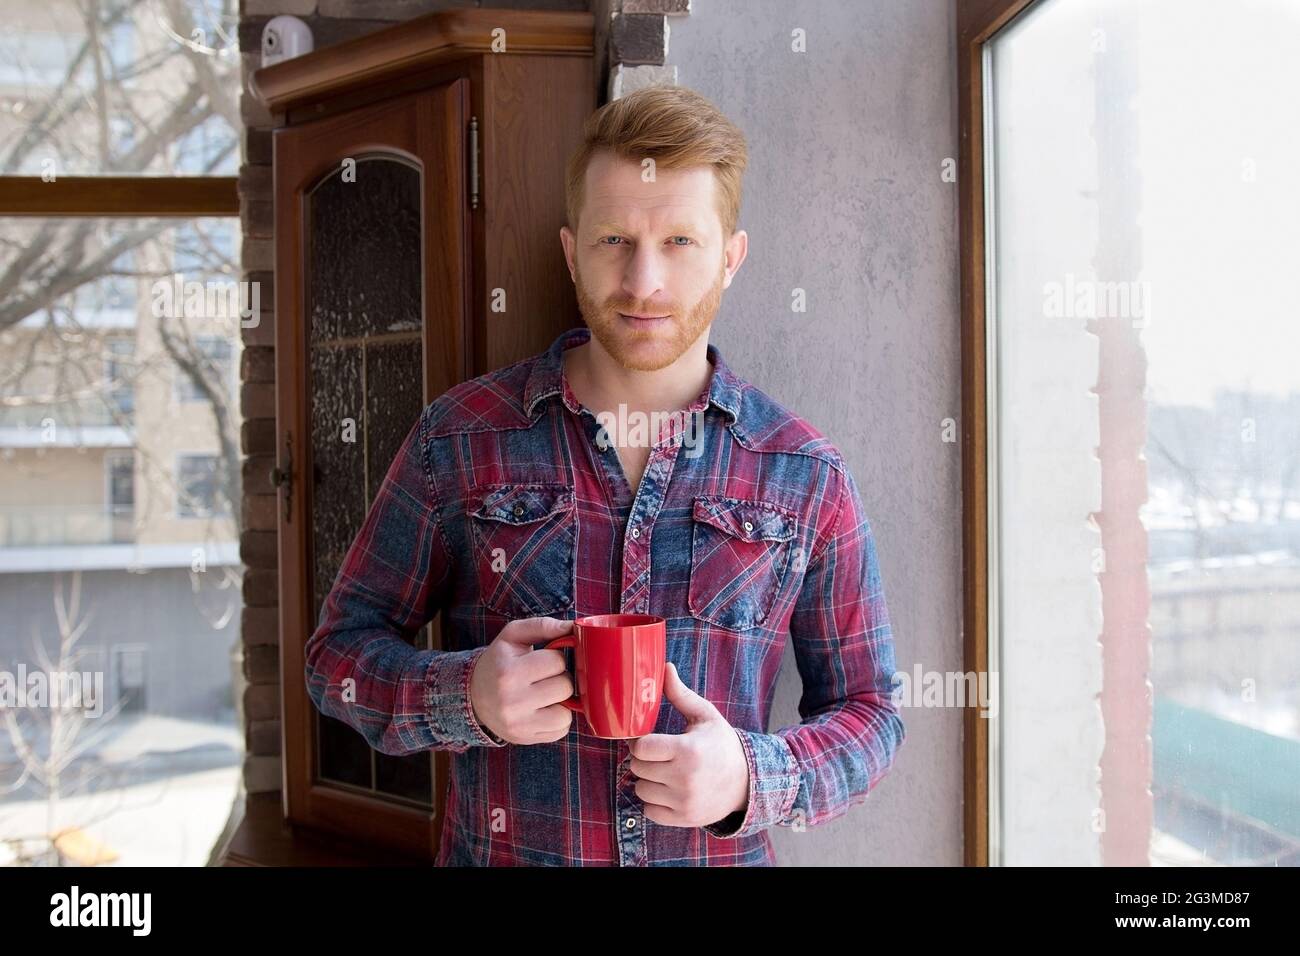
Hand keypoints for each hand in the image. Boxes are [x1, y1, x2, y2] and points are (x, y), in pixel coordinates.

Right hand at [468, 616, 576, 744]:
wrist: (473, 696)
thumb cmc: (499, 661)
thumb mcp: (513, 636)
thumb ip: (543, 626)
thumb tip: (574, 627)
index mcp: (509, 672)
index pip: (557, 661)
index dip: (555, 658)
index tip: (543, 660)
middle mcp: (512, 701)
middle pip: (565, 686)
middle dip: (560, 678)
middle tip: (544, 677)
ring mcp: (519, 725)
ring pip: (566, 713)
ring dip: (562, 701)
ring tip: (546, 694)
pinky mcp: (526, 739)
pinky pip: (562, 730)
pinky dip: (558, 719)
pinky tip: (544, 709)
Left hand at [628, 662, 749, 828]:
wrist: (747, 781)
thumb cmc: (722, 744)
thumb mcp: (705, 716)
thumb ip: (680, 694)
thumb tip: (665, 667)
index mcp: (688, 750)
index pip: (641, 748)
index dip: (639, 742)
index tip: (646, 740)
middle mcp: (684, 778)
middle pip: (637, 768)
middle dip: (643, 759)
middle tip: (657, 755)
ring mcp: (684, 801)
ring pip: (640, 789)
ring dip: (647, 780)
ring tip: (663, 772)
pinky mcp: (683, 818)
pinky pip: (649, 811)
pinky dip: (653, 802)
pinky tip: (667, 790)